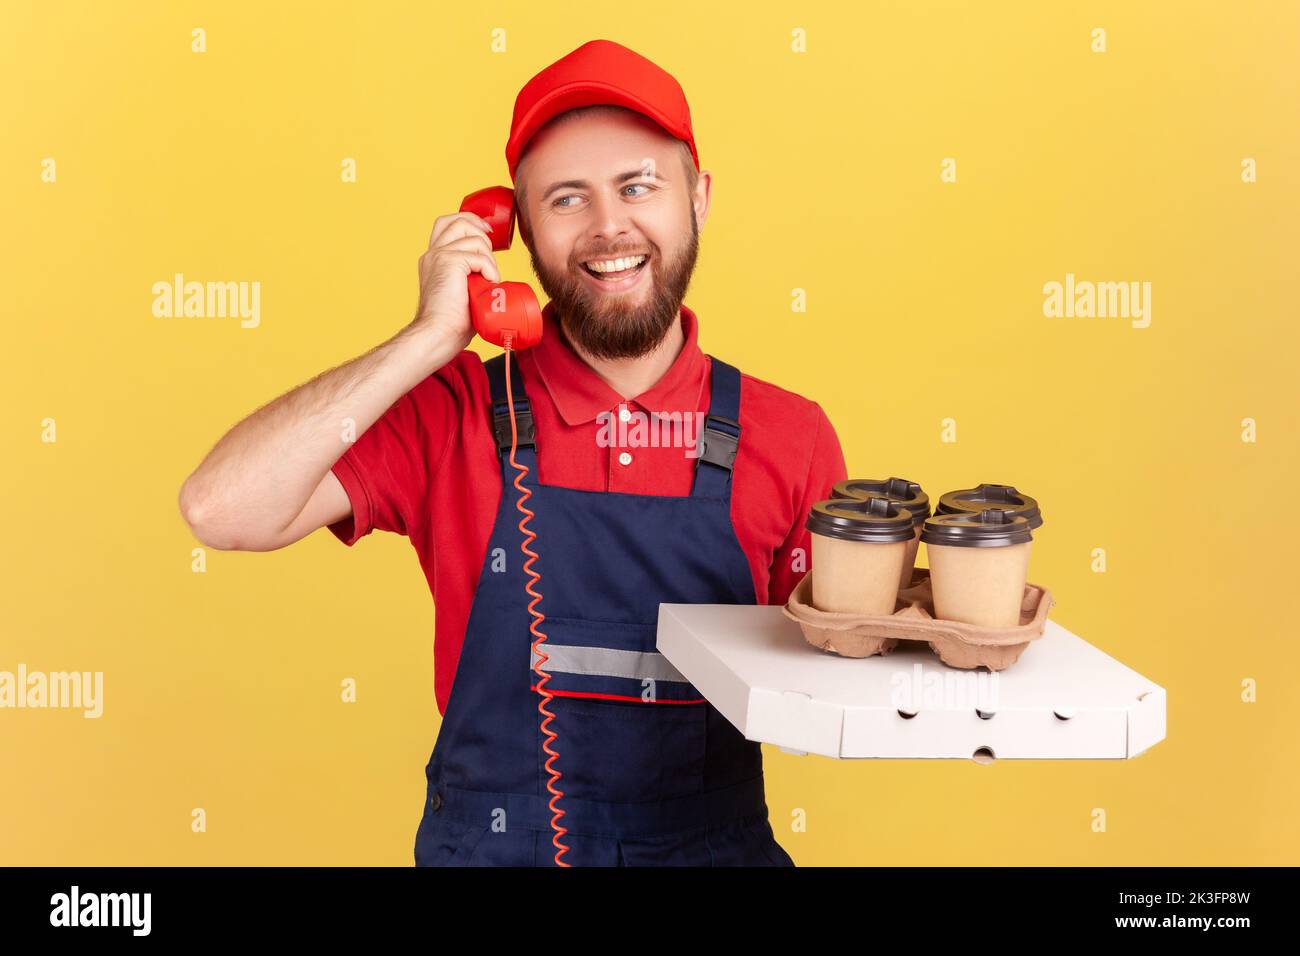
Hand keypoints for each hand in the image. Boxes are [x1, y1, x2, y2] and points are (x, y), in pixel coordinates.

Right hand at [411, 211, 501, 350]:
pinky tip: (489, 285)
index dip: (469, 222)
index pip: (447, 225)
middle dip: (481, 229)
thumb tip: (494, 282)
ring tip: (488, 280)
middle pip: (458, 219)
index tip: (486, 233)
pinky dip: (491, 270)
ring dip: (489, 257)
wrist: (438, 334)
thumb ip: (471, 280)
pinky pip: (480, 256)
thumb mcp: (462, 294)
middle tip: (492, 253)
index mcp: (433, 259)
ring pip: (474, 237)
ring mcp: (439, 255)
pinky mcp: (448, 261)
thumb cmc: (451, 324)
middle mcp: (433, 253)